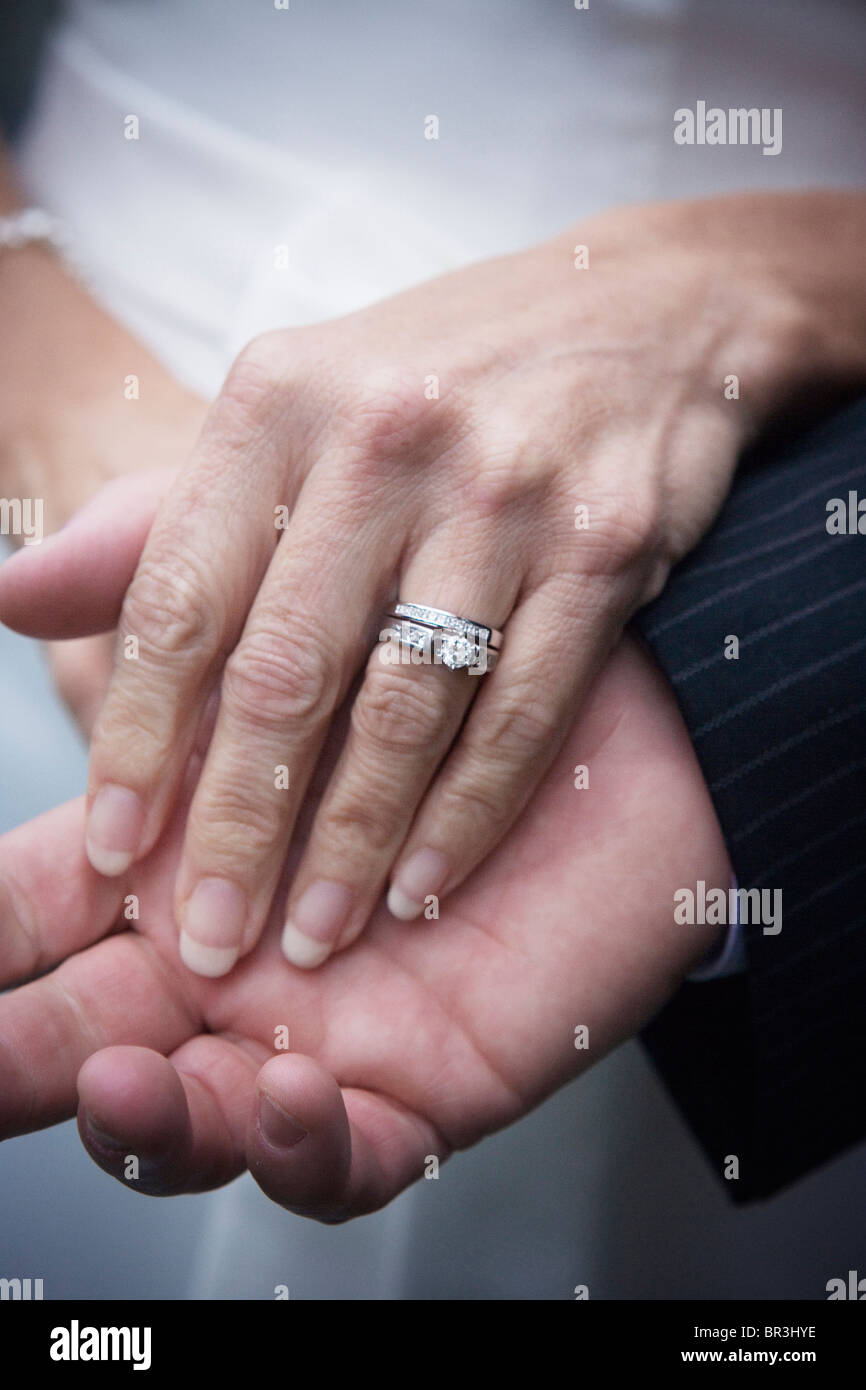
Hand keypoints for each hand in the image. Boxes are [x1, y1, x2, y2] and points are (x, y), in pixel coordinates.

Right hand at [0, 631, 728, 1217]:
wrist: (635, 721)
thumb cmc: (449, 657)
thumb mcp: (296, 609)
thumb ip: (161, 592)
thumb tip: (9, 585)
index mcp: (174, 856)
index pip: (36, 913)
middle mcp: (228, 957)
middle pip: (88, 1036)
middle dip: (25, 1056)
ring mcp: (314, 1030)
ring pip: (197, 1119)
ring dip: (147, 1118)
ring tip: (127, 1079)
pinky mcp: (420, 1085)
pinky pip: (348, 1156)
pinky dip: (303, 1144)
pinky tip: (288, 1092)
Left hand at [13, 194, 852, 973]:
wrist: (642, 311)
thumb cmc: (435, 380)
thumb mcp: (288, 411)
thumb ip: (157, 520)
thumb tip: (13, 600)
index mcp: (279, 402)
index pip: (179, 600)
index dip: (133, 741)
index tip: (110, 852)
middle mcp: (385, 439)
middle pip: (284, 673)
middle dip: (237, 826)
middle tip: (207, 941)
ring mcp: (504, 494)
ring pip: (406, 709)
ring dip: (352, 845)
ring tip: (311, 938)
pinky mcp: (605, 546)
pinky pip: (521, 712)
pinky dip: (468, 815)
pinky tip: (423, 886)